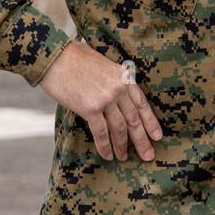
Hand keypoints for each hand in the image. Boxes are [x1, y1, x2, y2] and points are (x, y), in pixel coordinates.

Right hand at [39, 40, 163, 161]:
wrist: (56, 56)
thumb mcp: (104, 66)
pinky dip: (105, 146)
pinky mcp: (90, 108)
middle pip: (134, 119)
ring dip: (122, 146)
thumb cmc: (76, 59)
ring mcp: (106, 99)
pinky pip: (101, 132)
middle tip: (148, 156)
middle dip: (142, 140)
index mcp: (125, 77)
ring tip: (124, 158)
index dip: (151, 122)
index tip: (158, 136)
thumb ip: (114, 83)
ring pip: (119, 128)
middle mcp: (119, 89)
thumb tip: (118, 103)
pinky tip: (108, 155)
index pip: (142, 104)